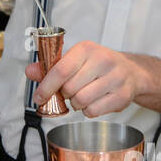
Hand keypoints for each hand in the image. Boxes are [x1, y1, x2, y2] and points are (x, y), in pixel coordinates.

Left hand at [28, 41, 150, 118]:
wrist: (131, 72)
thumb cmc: (98, 65)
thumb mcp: (75, 59)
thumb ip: (50, 67)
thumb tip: (30, 71)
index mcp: (86, 49)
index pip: (61, 70)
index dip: (46, 86)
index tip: (39, 97)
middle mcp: (103, 60)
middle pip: (69, 88)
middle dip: (64, 95)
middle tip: (68, 92)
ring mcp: (115, 78)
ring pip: (81, 101)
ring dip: (75, 104)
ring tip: (81, 96)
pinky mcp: (122, 96)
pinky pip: (93, 111)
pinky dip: (88, 111)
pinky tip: (92, 102)